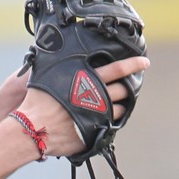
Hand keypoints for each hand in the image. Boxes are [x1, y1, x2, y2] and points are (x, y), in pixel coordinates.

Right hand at [18, 56, 148, 156]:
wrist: (33, 129)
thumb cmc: (37, 101)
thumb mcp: (46, 75)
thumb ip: (57, 64)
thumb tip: (53, 48)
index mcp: (87, 80)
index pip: (117, 69)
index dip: (133, 64)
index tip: (144, 62)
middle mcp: (96, 97)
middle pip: (122, 89)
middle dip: (129, 86)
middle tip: (131, 84)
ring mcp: (98, 115)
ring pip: (119, 108)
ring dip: (120, 105)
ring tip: (118, 103)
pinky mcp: (96, 130)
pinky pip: (111, 124)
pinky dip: (111, 119)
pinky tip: (107, 117)